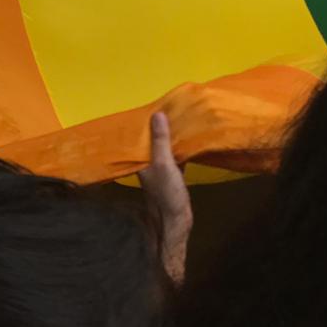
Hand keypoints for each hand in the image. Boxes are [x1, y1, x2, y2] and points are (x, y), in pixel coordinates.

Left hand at [138, 111, 191, 284]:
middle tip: (171, 106)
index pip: (138, 133)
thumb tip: (157, 113)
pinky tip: (187, 138)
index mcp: (139, 157)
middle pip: (151, 138)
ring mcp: (159, 168)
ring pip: (162, 146)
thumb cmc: (166, 193)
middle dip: (159, 125)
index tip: (154, 103)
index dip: (144, 119)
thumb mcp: (164, 163)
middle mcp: (146, 160)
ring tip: (179, 117)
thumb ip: (160, 140)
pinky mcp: (171, 174)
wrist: (176, 223)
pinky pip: (174, 155)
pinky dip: (179, 147)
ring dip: (169, 135)